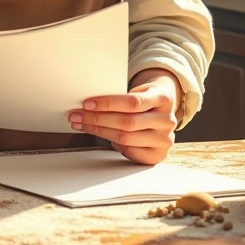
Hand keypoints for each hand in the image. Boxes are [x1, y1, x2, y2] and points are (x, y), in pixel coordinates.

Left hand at [67, 70, 181, 164]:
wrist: (165, 110)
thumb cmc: (146, 98)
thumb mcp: (141, 89)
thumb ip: (123, 96)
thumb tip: (91, 102)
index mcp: (164, 98)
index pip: (132, 102)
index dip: (108, 103)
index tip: (87, 104)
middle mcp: (167, 120)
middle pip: (126, 122)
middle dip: (97, 119)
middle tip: (77, 116)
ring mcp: (164, 140)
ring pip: (124, 138)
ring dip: (99, 131)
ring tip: (82, 124)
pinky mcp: (159, 155)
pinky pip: (130, 152)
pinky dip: (114, 144)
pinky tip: (104, 136)